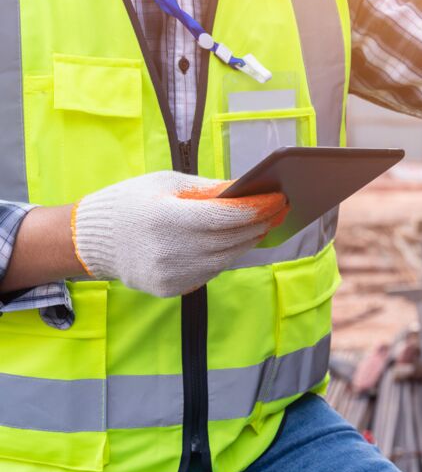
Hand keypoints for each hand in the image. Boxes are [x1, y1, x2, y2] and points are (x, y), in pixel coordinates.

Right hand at [72, 171, 287, 296]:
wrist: (90, 241)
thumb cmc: (132, 203)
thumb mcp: (166, 183)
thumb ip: (208, 189)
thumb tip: (248, 189)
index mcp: (167, 217)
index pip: (226, 216)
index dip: (257, 207)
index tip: (280, 197)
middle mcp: (171, 249)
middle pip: (233, 238)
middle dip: (261, 222)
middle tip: (281, 209)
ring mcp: (171, 273)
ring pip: (227, 258)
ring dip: (249, 240)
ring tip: (264, 224)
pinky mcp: (171, 288)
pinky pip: (211, 271)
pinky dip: (226, 255)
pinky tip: (238, 241)